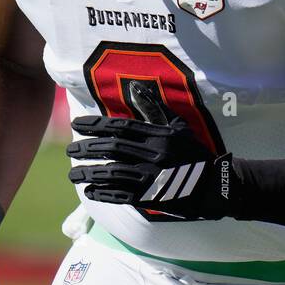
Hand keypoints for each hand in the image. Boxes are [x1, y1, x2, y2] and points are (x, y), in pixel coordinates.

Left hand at [66, 81, 238, 219]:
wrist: (215, 185)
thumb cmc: (194, 153)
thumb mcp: (178, 127)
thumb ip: (154, 109)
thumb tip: (134, 87)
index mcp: (158, 136)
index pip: (120, 127)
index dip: (95, 125)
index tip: (76, 125)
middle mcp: (153, 155)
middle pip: (112, 149)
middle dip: (87, 148)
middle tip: (69, 149)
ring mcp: (152, 177)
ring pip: (112, 173)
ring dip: (89, 174)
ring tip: (73, 175)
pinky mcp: (152, 197)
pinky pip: (122, 195)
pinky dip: (103, 194)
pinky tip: (90, 192)